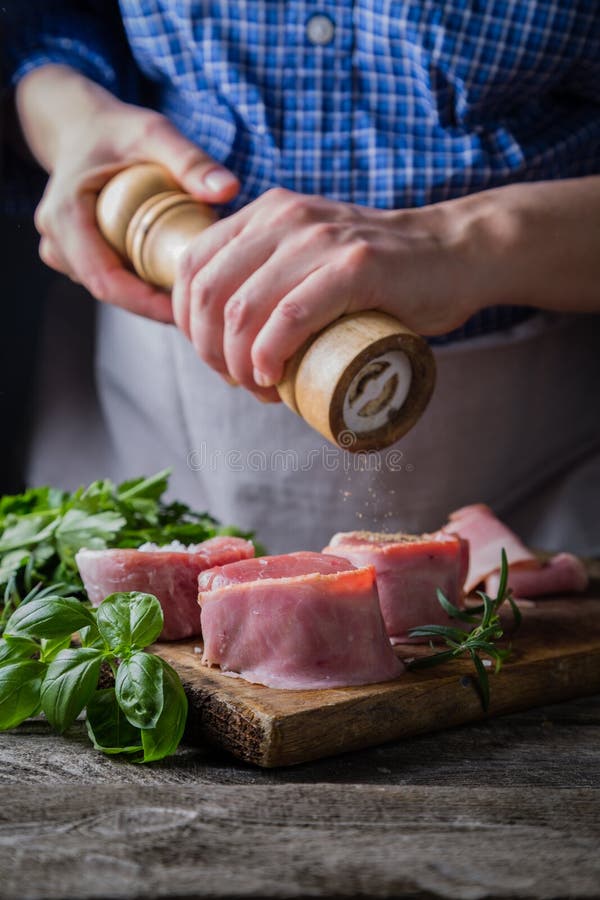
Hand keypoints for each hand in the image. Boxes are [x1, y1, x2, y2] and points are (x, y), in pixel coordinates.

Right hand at [16, 65, 239, 321]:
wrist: (80, 125)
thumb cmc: (116, 128)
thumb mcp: (154, 133)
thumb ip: (191, 160)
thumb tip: (230, 189)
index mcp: (65, 216)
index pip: (106, 280)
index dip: (148, 303)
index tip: (190, 307)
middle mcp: (56, 241)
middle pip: (110, 291)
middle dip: (155, 303)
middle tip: (203, 303)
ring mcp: (61, 252)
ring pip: (111, 289)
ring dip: (149, 296)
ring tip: (194, 289)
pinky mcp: (74, 256)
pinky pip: (111, 280)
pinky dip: (141, 283)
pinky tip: (175, 277)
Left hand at [172, 188, 479, 397]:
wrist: (453, 255)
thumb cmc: (380, 274)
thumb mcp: (310, 257)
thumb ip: (271, 273)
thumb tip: (225, 333)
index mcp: (265, 215)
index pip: (192, 267)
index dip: (188, 323)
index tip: (214, 358)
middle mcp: (284, 218)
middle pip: (210, 293)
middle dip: (208, 351)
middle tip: (237, 381)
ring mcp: (320, 240)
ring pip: (243, 309)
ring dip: (237, 363)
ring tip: (260, 386)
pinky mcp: (355, 267)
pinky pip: (290, 316)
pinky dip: (270, 355)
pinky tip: (272, 376)